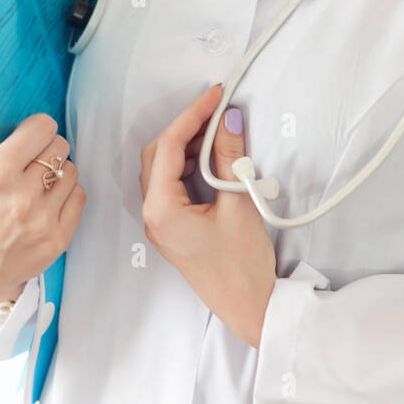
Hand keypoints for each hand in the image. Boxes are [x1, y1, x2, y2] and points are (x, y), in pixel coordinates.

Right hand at [0, 114, 85, 304]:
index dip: (37, 129)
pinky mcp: (58, 238)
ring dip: (60, 173)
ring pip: (73, 170)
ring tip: (40, 184)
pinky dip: (67, 196)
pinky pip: (79, 195)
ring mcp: (41, 219)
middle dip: (49, 150)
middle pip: (60, 146)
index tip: (31, 136)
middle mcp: (19, 196)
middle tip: (35, 161)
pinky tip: (48, 203)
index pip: (42, 127)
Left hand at [140, 84, 276, 348]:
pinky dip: (189, 163)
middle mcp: (153, 213)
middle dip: (185, 126)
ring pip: (163, 167)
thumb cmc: (243, 264)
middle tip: (216, 109)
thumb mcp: (239, 204)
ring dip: (187, 144)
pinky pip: (172, 183)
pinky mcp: (173, 226)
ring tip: (218, 128)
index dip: (192, 115)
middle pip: (158, 154)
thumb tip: (229, 117)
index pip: (169, 146)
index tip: (216, 94)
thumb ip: (231, 157)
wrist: (250, 308)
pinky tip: (212, 156)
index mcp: (162, 208)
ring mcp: (161, 221)